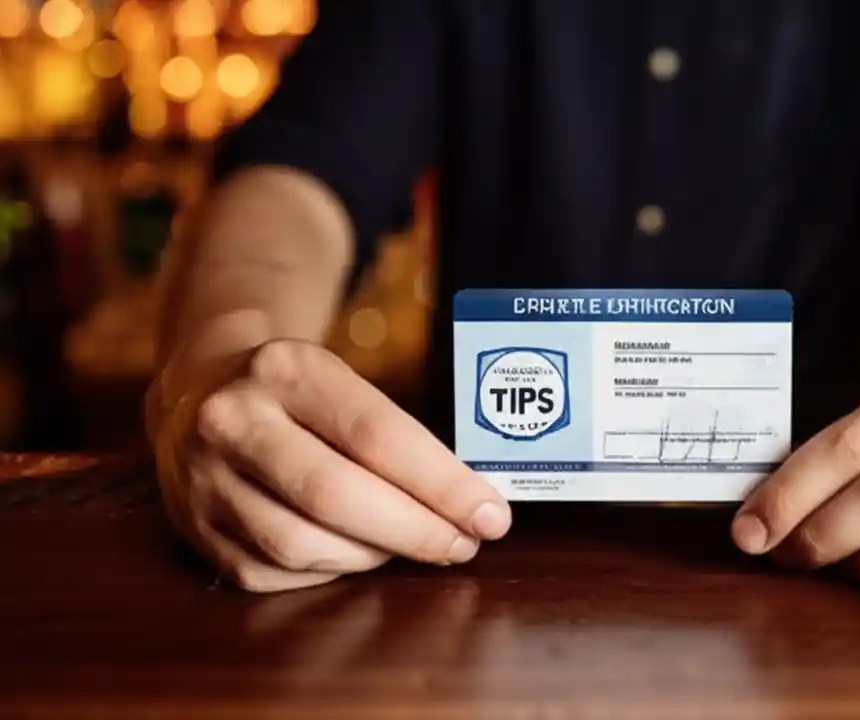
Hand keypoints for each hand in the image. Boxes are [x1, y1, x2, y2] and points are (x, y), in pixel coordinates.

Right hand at [147, 338, 511, 591]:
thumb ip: (396, 436)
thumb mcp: (339, 382)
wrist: (198, 394)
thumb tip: (472, 506)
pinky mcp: (194, 530)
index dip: (442, 484)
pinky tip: (354, 552)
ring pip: (303, 544)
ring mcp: (204, 479)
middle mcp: (234, 420)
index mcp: (285, 370)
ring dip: (372, 556)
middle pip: (337, 495)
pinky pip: (275, 572)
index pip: (377, 434)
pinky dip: (327, 571)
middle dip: (416, 530)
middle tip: (463, 545)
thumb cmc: (298, 395)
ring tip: (409, 544)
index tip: (491, 515)